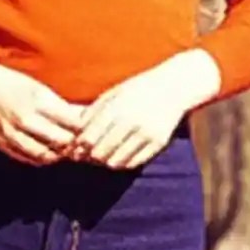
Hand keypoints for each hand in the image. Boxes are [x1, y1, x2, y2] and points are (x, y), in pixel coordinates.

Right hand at [0, 50, 84, 165]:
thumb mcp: (41, 90)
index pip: (70, 122)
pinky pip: (27, 158)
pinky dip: (40, 159)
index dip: (83, 129)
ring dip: (57, 155)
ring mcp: (12, 132)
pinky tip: (46, 153)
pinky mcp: (4, 143)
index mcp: (37, 99)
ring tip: (62, 150)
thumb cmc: (17, 86)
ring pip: (43, 154)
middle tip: (80, 144)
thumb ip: (63, 106)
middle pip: (60, 140)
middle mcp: (24, 117)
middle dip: (72, 144)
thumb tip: (88, 116)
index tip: (89, 130)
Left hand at [68, 50, 221, 169]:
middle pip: (100, 153)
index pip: (89, 138)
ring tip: (104, 154)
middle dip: (90, 156)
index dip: (79, 147)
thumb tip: (75, 136)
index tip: (77, 146)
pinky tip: (119, 155)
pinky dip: (122, 162)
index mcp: (117, 107)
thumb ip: (93, 113)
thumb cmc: (138, 89)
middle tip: (88, 154)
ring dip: (106, 161)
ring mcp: (147, 134)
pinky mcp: (158, 143)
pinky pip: (133, 163)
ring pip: (116, 162)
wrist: (175, 87)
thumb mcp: (113, 94)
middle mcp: (132, 121)